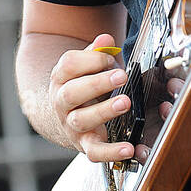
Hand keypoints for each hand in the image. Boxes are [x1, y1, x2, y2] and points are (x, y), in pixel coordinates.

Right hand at [49, 32, 134, 162]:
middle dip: (97, 83)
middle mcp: (62, 102)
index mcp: (61, 78)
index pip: (69, 65)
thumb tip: (106, 38)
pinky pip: (94, 152)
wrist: (66, 117)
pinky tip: (129, 148)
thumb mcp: (87, 67)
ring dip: (104, 111)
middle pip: (72, 92)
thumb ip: (97, 52)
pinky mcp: (85, 144)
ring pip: (81, 119)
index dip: (91, 59)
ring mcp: (72, 124)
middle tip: (121, 75)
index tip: (111, 58)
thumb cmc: (83, 86)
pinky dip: (111, 152)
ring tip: (125, 102)